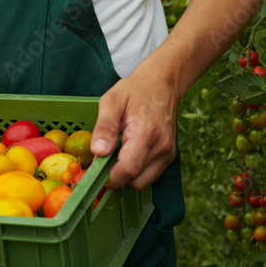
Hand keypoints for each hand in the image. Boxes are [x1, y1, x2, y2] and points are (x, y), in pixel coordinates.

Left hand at [90, 73, 177, 190]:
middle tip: (105, 157)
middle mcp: (161, 147)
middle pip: (135, 180)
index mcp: (146, 132)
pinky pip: (149, 175)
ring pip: (143, 182)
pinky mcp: (169, 157)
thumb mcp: (112, 101)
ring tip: (119, 151)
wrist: (161, 84)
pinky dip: (137, 170)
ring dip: (127, 174)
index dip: (110, 177)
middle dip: (116, 175)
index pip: (129, 169)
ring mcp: (167, 153)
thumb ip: (104, 127)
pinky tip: (130, 151)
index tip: (96, 171)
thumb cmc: (135, 90)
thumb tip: (98, 152)